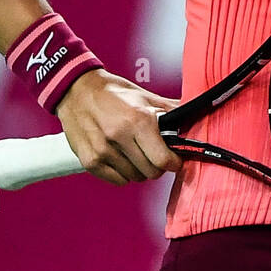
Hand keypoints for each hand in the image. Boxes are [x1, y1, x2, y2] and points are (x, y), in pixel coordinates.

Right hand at [53, 69, 183, 185]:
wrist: (76, 89)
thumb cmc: (113, 92)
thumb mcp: (145, 96)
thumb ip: (171, 110)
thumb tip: (195, 118)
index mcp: (138, 120)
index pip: (163, 159)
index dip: (173, 163)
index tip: (174, 160)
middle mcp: (119, 137)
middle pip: (151, 172)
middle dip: (158, 166)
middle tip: (155, 155)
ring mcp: (102, 150)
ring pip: (135, 177)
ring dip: (140, 169)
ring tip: (135, 153)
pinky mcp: (89, 160)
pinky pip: (117, 180)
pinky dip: (123, 173)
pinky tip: (121, 158)